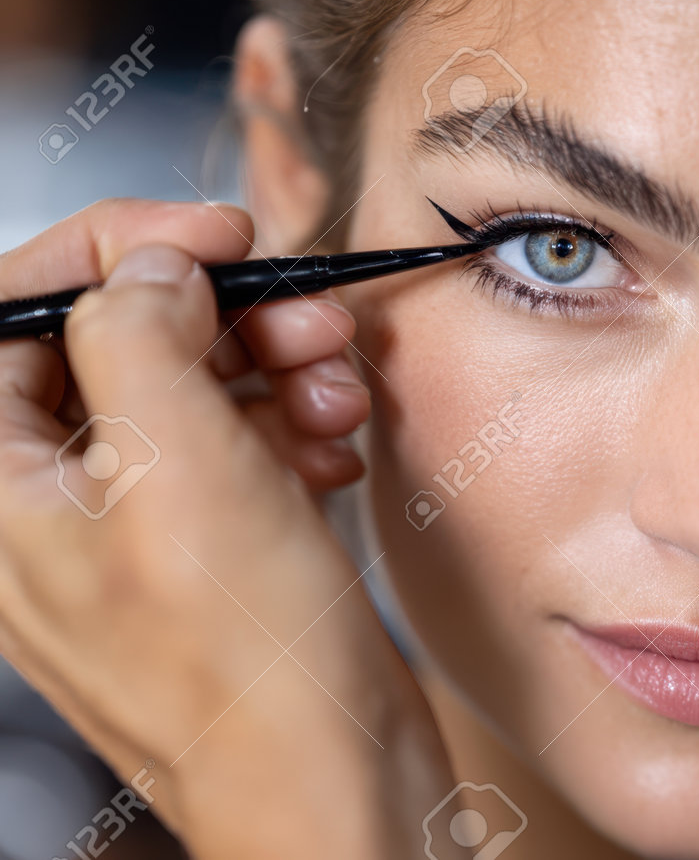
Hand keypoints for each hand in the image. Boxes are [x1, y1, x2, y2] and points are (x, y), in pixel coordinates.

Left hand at [0, 200, 453, 859]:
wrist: (338, 789)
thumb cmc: (250, 673)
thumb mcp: (183, 472)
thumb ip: (140, 338)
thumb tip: (148, 270)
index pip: (8, 316)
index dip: (106, 252)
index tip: (206, 236)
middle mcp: (54, 508)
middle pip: (113, 346)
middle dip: (215, 314)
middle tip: (300, 312)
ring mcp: (136, 531)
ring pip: (187, 392)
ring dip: (270, 367)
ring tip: (337, 390)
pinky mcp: (211, 549)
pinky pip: (237, 448)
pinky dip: (291, 426)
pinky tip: (336, 445)